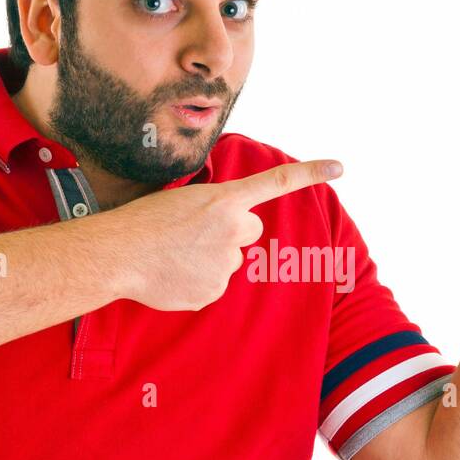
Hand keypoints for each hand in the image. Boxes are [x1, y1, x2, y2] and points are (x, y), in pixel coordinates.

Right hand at [105, 159, 343, 310]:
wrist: (119, 254)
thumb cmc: (144, 222)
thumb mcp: (184, 200)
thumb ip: (216, 212)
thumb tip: (226, 236)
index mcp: (225, 200)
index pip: (277, 183)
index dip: (311, 173)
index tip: (340, 168)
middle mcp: (234, 230)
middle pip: (250, 231)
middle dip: (230, 233)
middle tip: (193, 234)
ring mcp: (227, 264)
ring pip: (230, 260)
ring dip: (210, 258)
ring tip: (175, 254)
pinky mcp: (213, 291)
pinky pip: (213, 284)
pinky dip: (197, 280)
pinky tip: (173, 274)